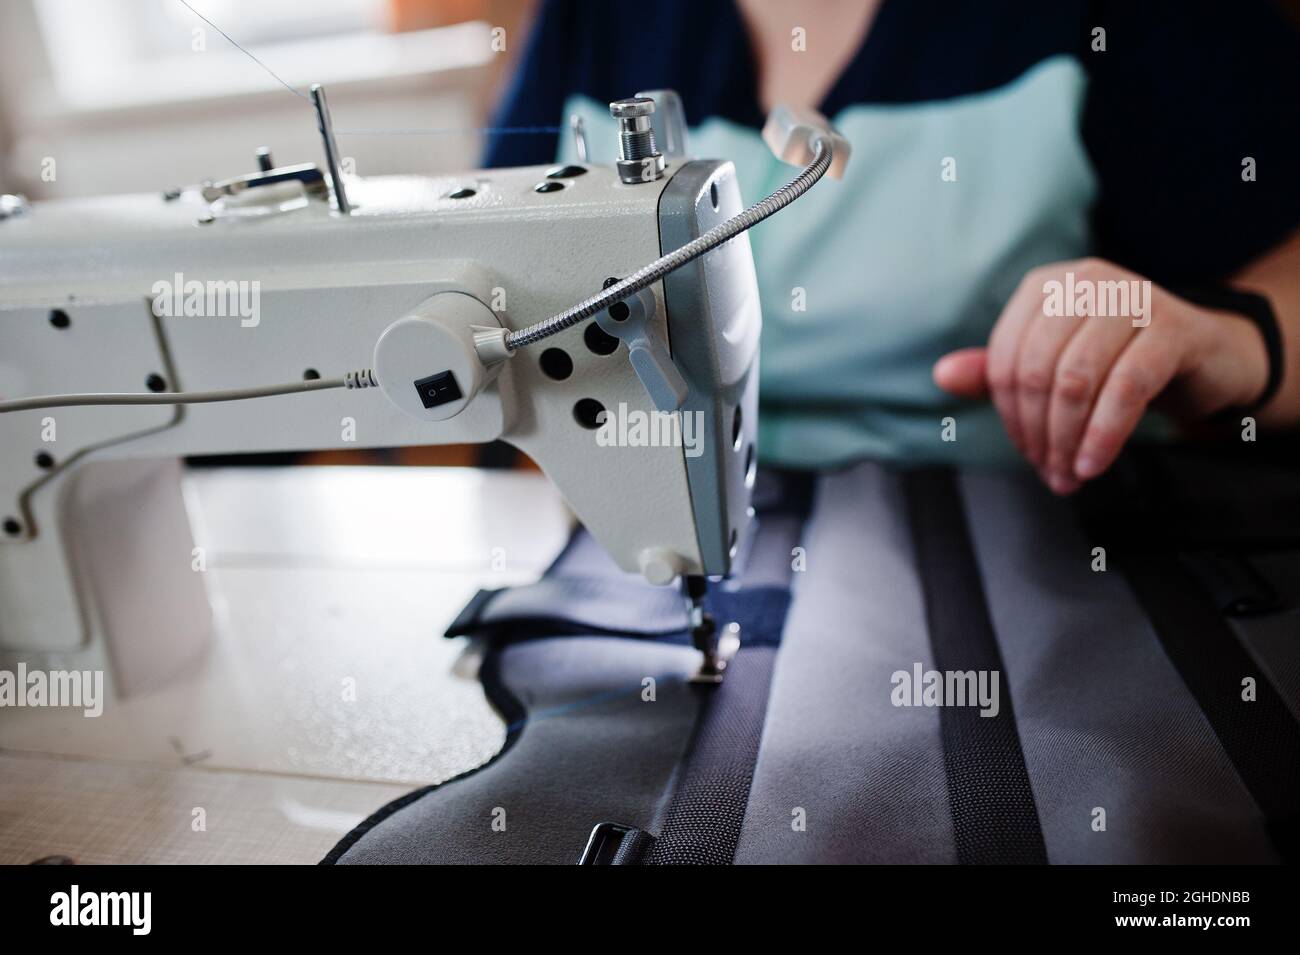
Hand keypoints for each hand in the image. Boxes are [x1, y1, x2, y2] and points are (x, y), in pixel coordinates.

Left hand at [933, 258, 1269, 493]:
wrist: (1206, 356)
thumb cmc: (1118, 361)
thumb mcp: (1055, 365)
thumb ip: (998, 371)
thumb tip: (942, 375)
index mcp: (1046, 288)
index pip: (1005, 359)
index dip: (1010, 416)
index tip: (1026, 453)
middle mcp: (1085, 282)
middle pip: (1036, 372)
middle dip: (1038, 434)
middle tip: (1049, 472)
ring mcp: (1131, 297)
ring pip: (1076, 380)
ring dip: (1067, 440)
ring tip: (1070, 475)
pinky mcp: (1173, 326)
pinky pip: (1126, 387)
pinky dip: (1104, 434)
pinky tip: (1093, 463)